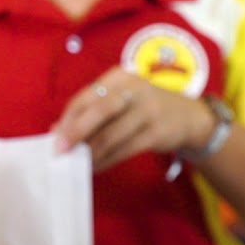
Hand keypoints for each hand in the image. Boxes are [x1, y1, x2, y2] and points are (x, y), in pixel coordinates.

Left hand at [52, 67, 214, 171]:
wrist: (190, 117)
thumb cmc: (145, 108)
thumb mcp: (121, 101)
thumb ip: (92, 112)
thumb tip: (57, 131)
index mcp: (119, 78)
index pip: (87, 96)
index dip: (69, 118)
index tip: (55, 137)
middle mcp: (134, 89)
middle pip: (99, 110)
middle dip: (77, 131)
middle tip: (61, 150)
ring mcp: (148, 110)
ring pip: (112, 133)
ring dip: (92, 152)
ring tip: (79, 163)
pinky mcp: (158, 131)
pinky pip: (126, 148)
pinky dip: (108, 159)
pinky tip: (97, 167)